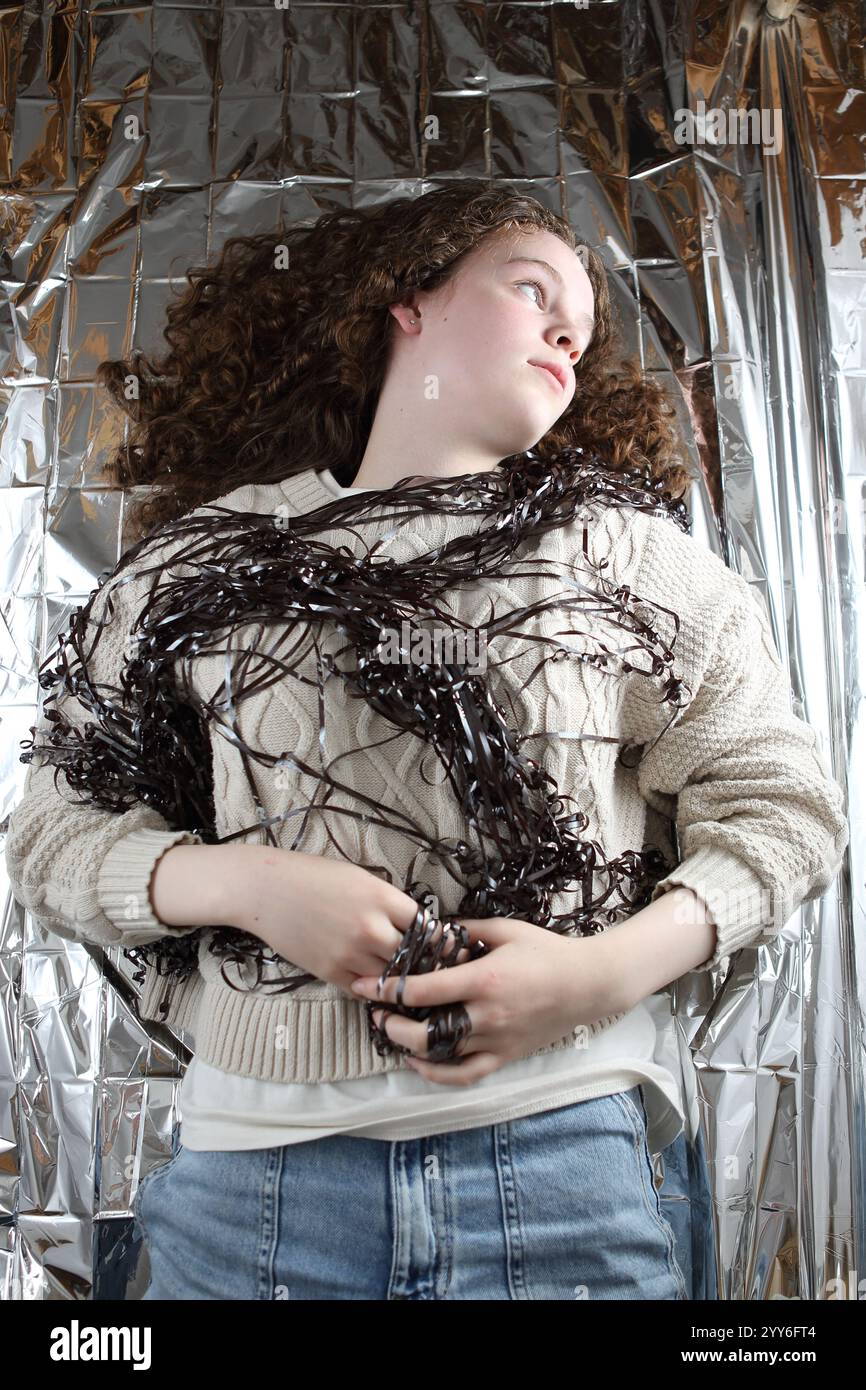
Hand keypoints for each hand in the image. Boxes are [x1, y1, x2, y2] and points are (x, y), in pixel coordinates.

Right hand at [227, 847, 441, 994]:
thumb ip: (388, 901)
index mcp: (382, 898)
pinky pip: (364, 990)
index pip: (427, 927)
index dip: (436, 938)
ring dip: (397, 978)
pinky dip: (372, 988)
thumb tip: (416, 923)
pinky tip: (373, 981)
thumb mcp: (360, 877)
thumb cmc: (313, 876)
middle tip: (429, 967)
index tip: (442, 945)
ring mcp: (350, 954)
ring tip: (403, 977)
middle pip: (413, 957)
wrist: (266, 890)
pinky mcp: (330, 972)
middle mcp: (370, 928)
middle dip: (421, 963)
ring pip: (390, 978)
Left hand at [350, 915, 613, 1084]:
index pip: (424, 990)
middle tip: (376, 1014)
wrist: (589, 983)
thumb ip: (467, 929)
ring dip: (410, 1048)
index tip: (365, 986)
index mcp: (484, 979)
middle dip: (393, 1026)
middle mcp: (487, 1015)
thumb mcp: (507, 930)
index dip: (389, 989)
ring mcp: (497, 1040)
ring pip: (443, 1057)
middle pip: (426, 1032)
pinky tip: (419, 1062)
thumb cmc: (548, 951)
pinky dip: (438, 1074)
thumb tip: (435, 929)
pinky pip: (466, 1074)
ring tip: (392, 1035)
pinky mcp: (506, 1055)